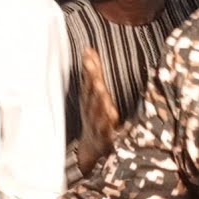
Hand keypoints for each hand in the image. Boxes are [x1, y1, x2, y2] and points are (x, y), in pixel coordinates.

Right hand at [77, 48, 119, 175]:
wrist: (91, 148)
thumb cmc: (94, 116)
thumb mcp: (93, 94)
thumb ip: (93, 73)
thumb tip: (89, 50)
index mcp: (88, 99)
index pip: (88, 80)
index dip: (88, 67)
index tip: (88, 52)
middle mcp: (90, 110)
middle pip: (90, 94)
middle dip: (91, 81)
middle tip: (93, 69)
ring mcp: (96, 123)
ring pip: (96, 111)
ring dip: (98, 101)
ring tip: (101, 90)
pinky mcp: (104, 137)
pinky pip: (105, 130)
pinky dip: (107, 124)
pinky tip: (111, 116)